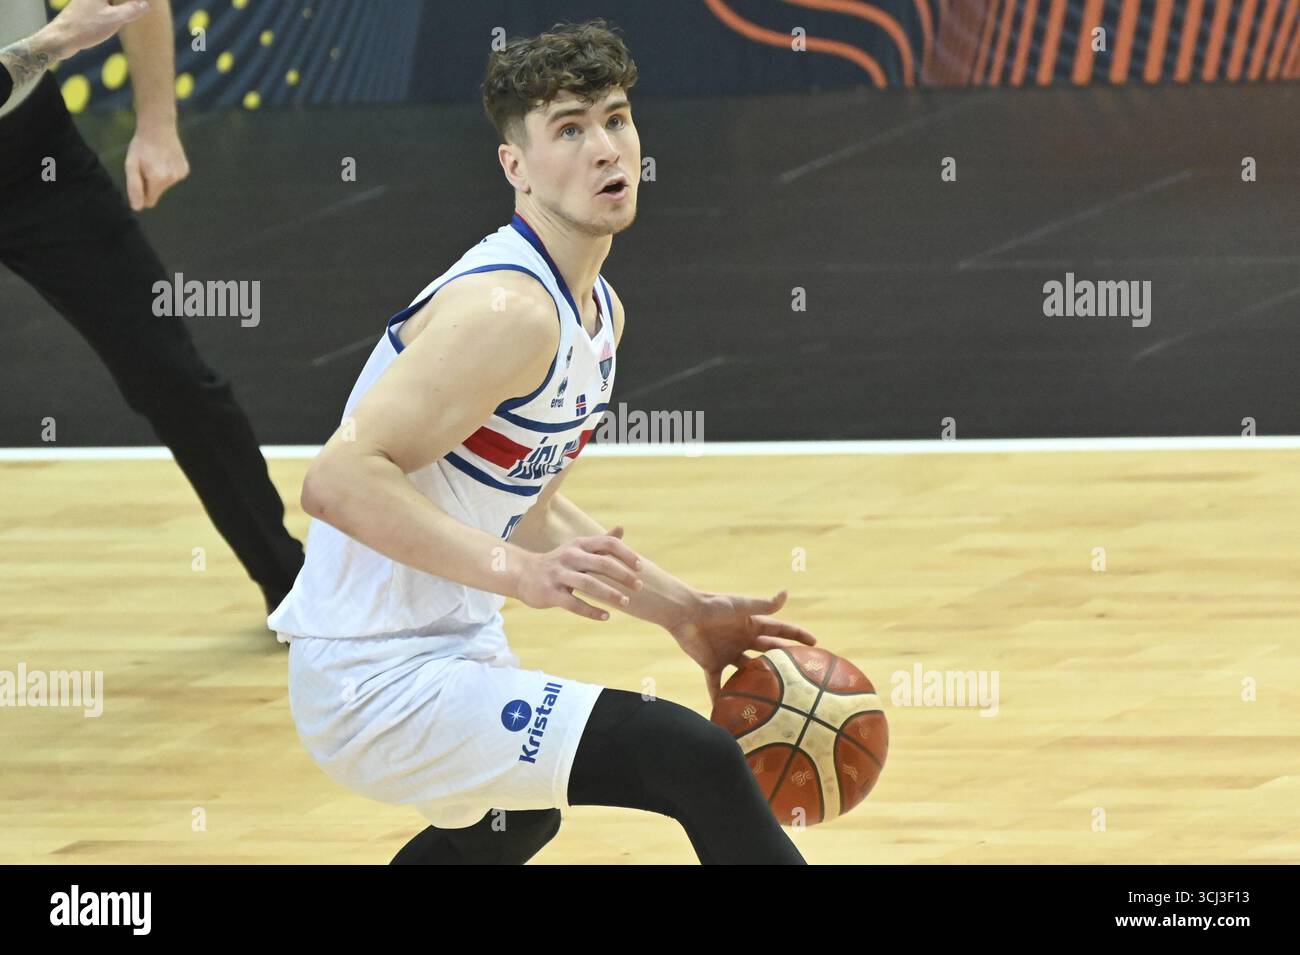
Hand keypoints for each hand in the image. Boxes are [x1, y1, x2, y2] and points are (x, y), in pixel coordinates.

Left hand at [45, 0, 149, 59]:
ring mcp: (86, 0)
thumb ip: (132, 10)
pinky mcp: (83, 7)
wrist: (61, 37)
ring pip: (109, 3)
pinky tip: (115, 21)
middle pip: (115, 0)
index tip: (141, 6)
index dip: (133, 2)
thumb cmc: (87, 27)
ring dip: (120, 8)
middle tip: (138, 11)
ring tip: (131, 14)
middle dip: (127, 5)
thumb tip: (145, 4)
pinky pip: (103, 6)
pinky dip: (111, 11)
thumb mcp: (115, 19)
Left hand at [125, 123, 188, 209]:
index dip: (142, 192)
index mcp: (157, 179)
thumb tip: (138, 208)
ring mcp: (180, 175)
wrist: (158, 127)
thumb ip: (134, 188)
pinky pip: (173, 178)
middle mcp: (172, 179)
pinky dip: (168, 171)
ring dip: (159, 176)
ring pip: (166, 185)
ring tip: (156, 159)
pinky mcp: (185, 170)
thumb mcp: (131, 165)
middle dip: (150, 183)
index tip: (139, 178)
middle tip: (147, 165)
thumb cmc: (141, 146)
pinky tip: (165, 158)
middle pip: (158, 192)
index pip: (150, 201)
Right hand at [516, 526, 643, 621]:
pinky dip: (591, 611)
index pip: (608, 544)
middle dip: (623, 575)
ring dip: (610, 594)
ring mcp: (559, 575)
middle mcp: (570, 557)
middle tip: (640, 586)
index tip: (641, 567)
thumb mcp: (577, 548)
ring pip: (589, 584)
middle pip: (602, 564)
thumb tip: (622, 529)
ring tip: (626, 602)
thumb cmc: (558, 562)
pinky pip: (574, 604)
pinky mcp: (550, 593)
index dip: (626, 554)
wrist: (522, 574)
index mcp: (579, 545)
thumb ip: (600, 541)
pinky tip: (606, 617)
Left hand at [669, 589, 815, 708]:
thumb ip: (763, 604)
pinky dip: (721, 697)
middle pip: (768, 652)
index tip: (815, 644)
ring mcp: (728, 653)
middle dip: (783, 661)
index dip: (797, 636)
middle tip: (802, 676)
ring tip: (773, 699)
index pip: (780, 631)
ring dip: (757, 683)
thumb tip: (786, 593)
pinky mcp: (711, 663)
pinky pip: (717, 684)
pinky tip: (730, 712)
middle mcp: (742, 639)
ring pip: (746, 671)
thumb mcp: (741, 606)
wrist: (684, 613)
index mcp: (752, 624)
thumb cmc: (714, 606)